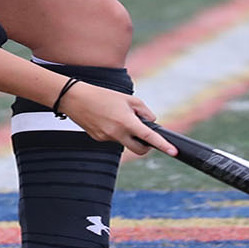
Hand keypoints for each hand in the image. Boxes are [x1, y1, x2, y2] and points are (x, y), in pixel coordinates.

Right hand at [57, 83, 176, 156]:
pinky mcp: (99, 139)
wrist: (75, 99)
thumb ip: (144, 111)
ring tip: (118, 117)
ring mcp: (107, 138)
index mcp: (126, 122)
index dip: (163, 145)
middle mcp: (117, 133)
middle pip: (139, 149)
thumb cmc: (103, 96)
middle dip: (146, 146)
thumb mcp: (128, 99)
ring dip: (128, 134)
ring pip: (125, 142)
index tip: (173, 151)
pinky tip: (107, 119)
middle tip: (146, 136)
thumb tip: (151, 122)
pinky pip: (113, 138)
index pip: (149, 137)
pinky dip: (116, 132)